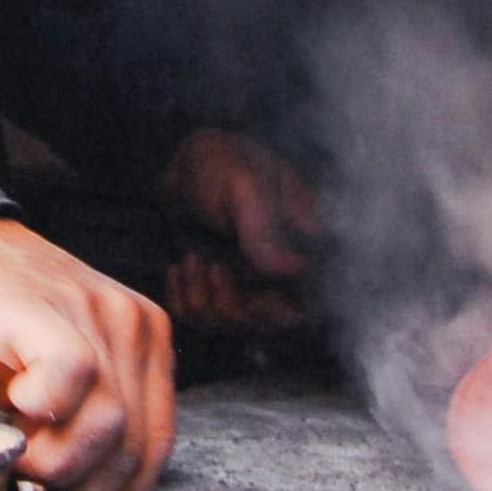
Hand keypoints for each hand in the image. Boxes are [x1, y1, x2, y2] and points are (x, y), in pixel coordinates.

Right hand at [0, 217, 174, 490]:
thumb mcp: (52, 375)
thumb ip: (81, 423)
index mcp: (145, 340)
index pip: (156, 445)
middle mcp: (132, 324)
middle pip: (135, 447)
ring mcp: (93, 314)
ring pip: (109, 427)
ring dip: (58, 473)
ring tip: (17, 478)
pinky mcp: (45, 311)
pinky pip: (70, 378)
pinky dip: (43, 417)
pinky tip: (12, 418)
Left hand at [160, 130, 323, 330]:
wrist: (183, 166)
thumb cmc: (221, 165)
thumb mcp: (245, 188)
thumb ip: (265, 230)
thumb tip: (293, 269)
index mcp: (304, 245)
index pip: (311, 304)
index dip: (277, 307)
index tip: (244, 275)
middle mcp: (281, 271)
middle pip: (268, 324)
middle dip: (232, 303)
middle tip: (213, 265)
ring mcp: (250, 283)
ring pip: (232, 325)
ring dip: (203, 296)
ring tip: (194, 257)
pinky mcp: (218, 289)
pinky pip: (202, 320)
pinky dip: (183, 299)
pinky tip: (181, 267)